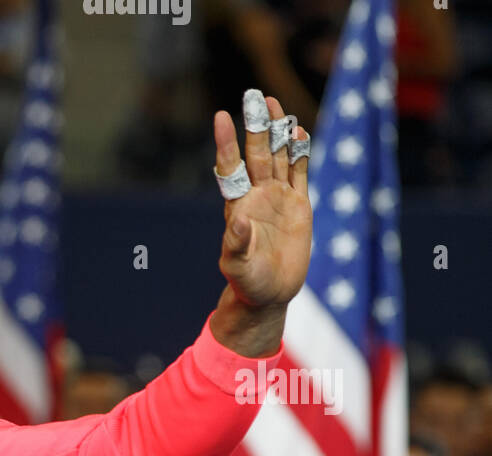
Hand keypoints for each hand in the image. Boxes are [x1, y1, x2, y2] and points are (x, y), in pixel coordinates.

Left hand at [210, 93, 312, 355]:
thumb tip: (237, 220)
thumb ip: (235, 245)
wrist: (270, 294)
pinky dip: (299, 153)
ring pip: (277, 157)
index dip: (227, 143)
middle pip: (255, 154)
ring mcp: (277, 199)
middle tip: (253, 94)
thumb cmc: (248, 283)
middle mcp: (256, 197)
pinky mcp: (298, 205)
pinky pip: (299, 173)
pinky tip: (299, 133)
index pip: (231, 168)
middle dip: (255, 125)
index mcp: (238, 208)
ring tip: (274, 103)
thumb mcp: (238, 267)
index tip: (221, 117)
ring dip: (276, 132)